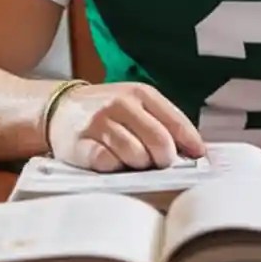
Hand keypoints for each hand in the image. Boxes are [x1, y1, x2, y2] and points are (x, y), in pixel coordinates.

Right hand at [48, 82, 205, 171]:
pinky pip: (109, 164)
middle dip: (165, 159)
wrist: (61, 108)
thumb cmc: (107, 110)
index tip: (199, 157)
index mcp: (140, 93)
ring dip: (140, 165)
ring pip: (136, 155)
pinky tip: (112, 162)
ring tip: (133, 160)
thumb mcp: (136, 103)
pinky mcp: (81, 144)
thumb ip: (163, 121)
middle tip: (159, 163)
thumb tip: (194, 149)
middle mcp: (121, 104)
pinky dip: (116, 168)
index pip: (175, 121)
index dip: (190, 143)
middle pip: (159, 141)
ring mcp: (100, 123)